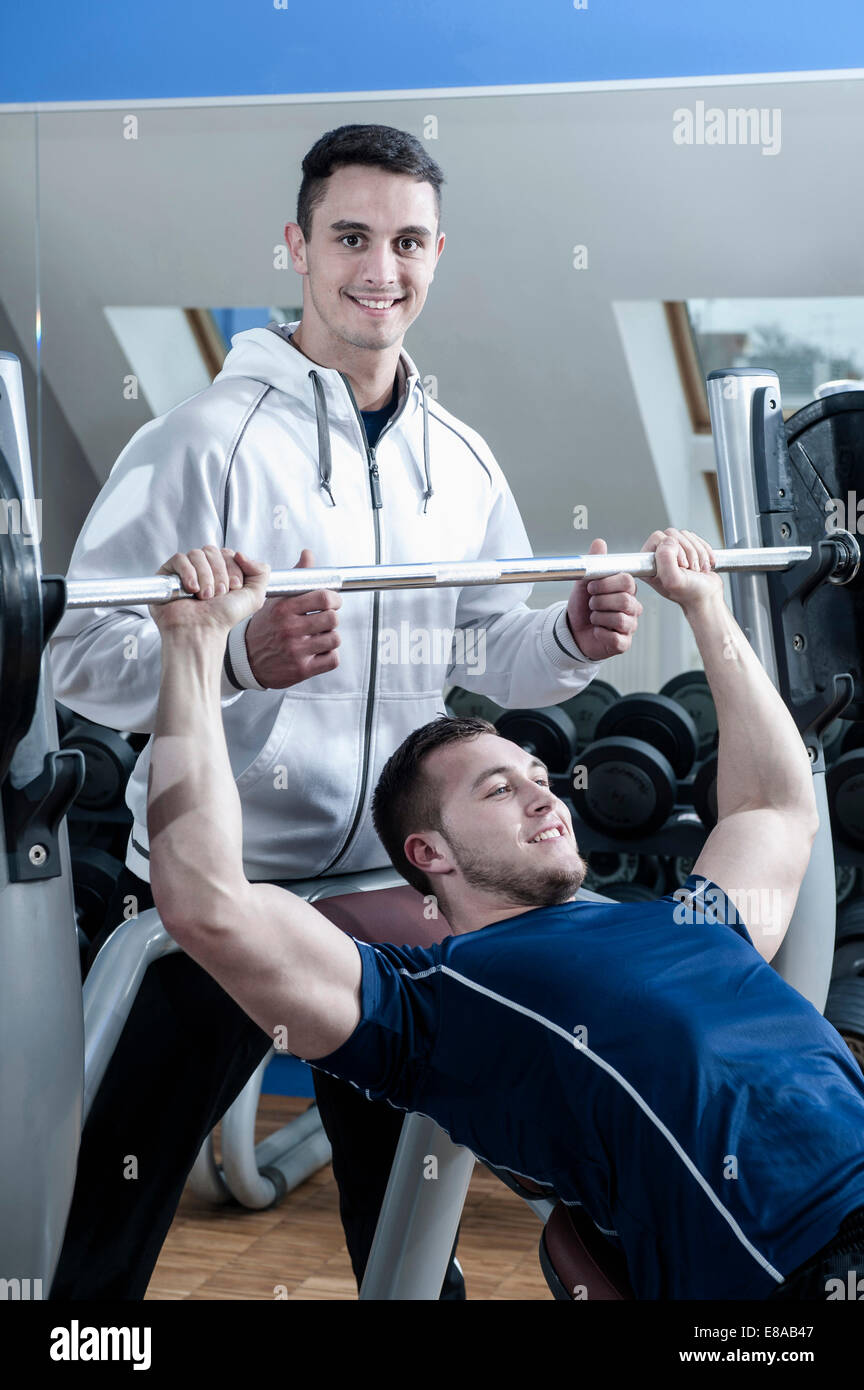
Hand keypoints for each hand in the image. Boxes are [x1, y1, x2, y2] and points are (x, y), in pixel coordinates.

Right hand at [148, 545, 269, 633]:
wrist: (202, 631)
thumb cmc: (223, 618)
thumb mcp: (254, 596)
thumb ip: (261, 571)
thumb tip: (240, 554)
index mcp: (221, 573)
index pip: (228, 553)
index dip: (233, 569)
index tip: (233, 588)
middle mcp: (203, 571)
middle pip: (212, 551)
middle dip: (219, 574)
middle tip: (219, 594)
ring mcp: (184, 572)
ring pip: (197, 554)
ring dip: (205, 577)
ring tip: (205, 596)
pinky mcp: (167, 574)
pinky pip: (179, 559)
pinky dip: (188, 573)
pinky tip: (191, 590)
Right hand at [244, 549, 341, 688]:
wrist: (245, 659)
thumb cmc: (263, 628)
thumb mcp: (274, 599)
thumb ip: (295, 577)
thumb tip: (308, 554)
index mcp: (284, 609)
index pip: (322, 597)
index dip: (334, 598)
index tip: (332, 601)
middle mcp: (290, 629)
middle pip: (332, 619)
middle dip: (331, 618)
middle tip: (325, 619)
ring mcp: (296, 651)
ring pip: (334, 639)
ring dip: (330, 637)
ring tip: (318, 636)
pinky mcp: (301, 670)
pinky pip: (333, 659)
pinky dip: (329, 655)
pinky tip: (317, 651)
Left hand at [566, 538, 642, 659]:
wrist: (572, 630)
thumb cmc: (582, 607)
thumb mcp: (585, 583)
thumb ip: (594, 564)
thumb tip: (600, 543)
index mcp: (626, 590)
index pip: (627, 581)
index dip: (607, 584)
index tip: (592, 587)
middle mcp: (632, 607)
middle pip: (625, 600)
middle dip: (600, 601)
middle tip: (591, 603)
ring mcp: (629, 626)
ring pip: (621, 619)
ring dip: (599, 617)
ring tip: (594, 617)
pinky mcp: (623, 643)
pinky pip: (616, 637)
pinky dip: (600, 633)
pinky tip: (596, 630)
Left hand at [639, 528, 723, 607]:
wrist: (707, 597)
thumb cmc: (690, 593)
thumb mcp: (673, 579)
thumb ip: (665, 558)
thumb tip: (669, 540)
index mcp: (648, 564)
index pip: (657, 537)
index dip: (673, 548)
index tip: (680, 565)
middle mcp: (658, 557)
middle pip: (672, 534)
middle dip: (688, 551)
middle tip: (689, 568)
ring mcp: (673, 552)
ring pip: (684, 535)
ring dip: (696, 552)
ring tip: (696, 569)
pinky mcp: (686, 549)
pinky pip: (694, 538)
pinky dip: (703, 550)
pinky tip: (702, 564)